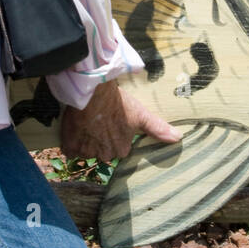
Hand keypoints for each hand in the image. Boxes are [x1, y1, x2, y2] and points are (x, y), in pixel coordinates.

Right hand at [59, 81, 181, 161]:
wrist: (92, 91)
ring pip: (86, 150)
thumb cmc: (118, 102)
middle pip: (101, 151)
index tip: (111, 124)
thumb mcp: (140, 114)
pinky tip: (76, 128)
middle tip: (99, 121)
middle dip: (99, 140)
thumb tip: (178, 139)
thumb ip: (157, 128)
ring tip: (88, 122)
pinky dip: (72, 141)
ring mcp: (86, 152)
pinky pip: (70, 150)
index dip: (113, 135)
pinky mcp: (70, 147)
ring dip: (85, 140)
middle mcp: (104, 156)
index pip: (118, 148)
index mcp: (121, 150)